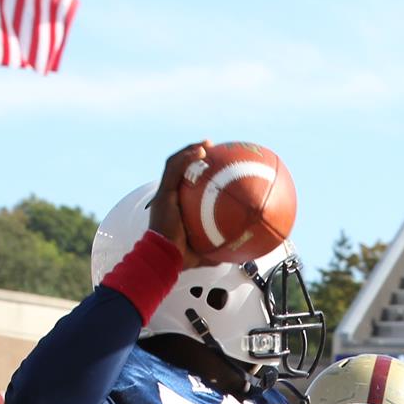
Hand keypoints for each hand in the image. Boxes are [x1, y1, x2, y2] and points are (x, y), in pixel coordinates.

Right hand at [146, 141, 210, 268]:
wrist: (162, 259)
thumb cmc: (181, 258)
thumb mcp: (207, 252)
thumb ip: (221, 249)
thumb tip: (242, 252)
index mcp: (176, 207)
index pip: (184, 183)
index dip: (196, 172)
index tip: (213, 165)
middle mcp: (168, 197)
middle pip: (178, 169)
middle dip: (193, 155)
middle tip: (211, 148)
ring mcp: (164, 195)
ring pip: (174, 164)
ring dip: (190, 150)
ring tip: (207, 144)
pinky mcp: (162, 194)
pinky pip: (174, 170)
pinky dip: (186, 158)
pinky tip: (201, 151)